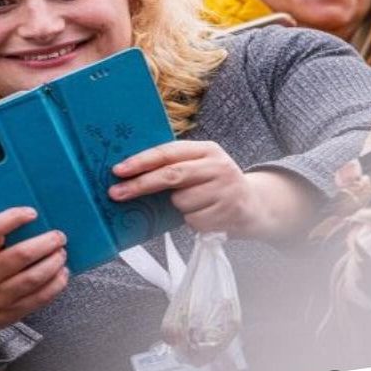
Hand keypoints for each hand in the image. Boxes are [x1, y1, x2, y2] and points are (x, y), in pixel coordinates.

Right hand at [0, 206, 68, 334]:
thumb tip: (21, 212)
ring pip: (32, 277)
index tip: (31, 213)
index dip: (12, 218)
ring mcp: (0, 295)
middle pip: (19, 255)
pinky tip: (61, 275)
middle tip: (58, 236)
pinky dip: (56, 284)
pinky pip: (39, 298)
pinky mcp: (12, 311)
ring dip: (53, 263)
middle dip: (45, 243)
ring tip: (61, 254)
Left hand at [109, 140, 315, 239]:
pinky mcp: (228, 212)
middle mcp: (218, 166)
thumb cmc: (214, 185)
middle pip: (170, 175)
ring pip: (181, 202)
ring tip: (195, 204)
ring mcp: (225, 189)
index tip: (117, 170)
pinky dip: (192, 221)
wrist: (255, 206)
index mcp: (207, 149)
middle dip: (140, 185)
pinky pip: (193, 220)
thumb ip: (174, 165)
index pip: (168, 152)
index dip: (141, 161)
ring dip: (177, 207)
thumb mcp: (200, 166)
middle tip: (115, 193)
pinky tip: (206, 215)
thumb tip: (129, 175)